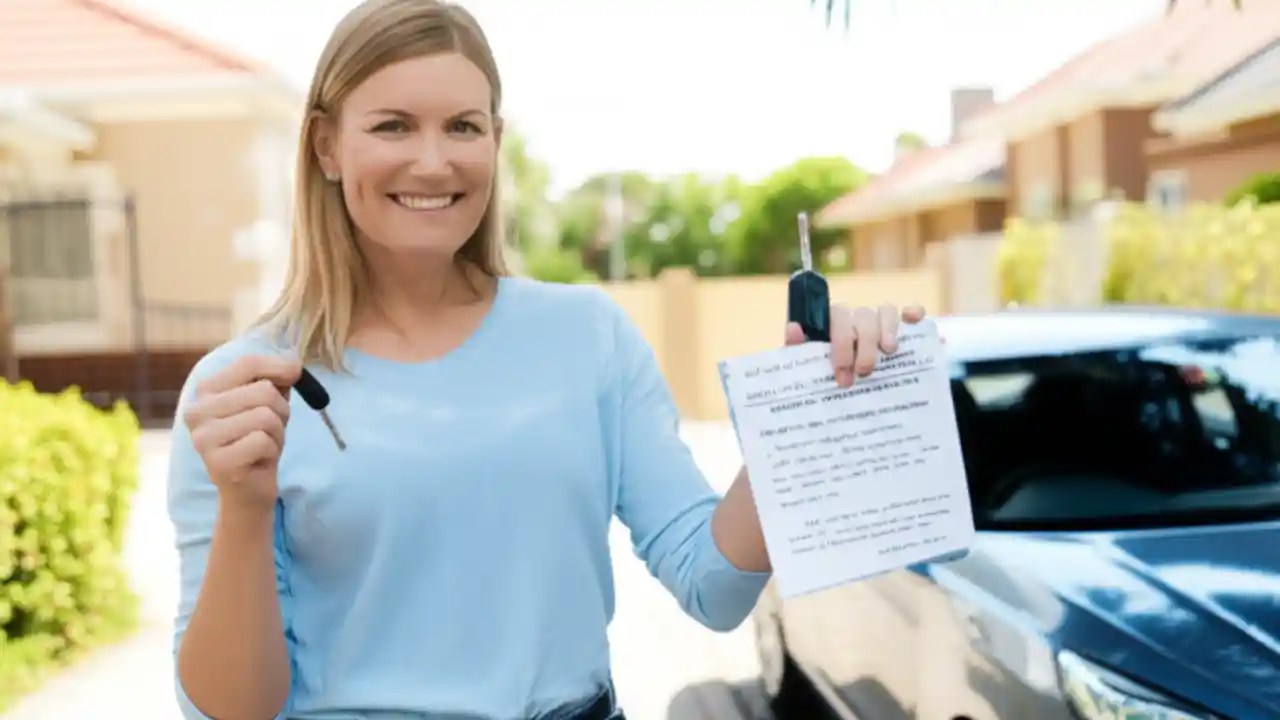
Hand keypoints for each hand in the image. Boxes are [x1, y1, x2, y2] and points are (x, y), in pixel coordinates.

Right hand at [182, 355, 301, 513]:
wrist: (248, 490)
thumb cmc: (257, 441)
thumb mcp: (267, 403)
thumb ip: (275, 379)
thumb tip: (293, 364)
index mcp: (206, 391)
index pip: (248, 363)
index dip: (279, 366)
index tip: (294, 374)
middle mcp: (197, 412)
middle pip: (263, 391)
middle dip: (281, 410)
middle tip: (272, 428)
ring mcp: (204, 438)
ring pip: (265, 416)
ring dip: (277, 432)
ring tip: (264, 444)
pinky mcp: (218, 462)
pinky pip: (263, 441)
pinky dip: (272, 450)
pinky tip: (259, 460)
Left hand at [785, 303, 926, 386]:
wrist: (858, 400)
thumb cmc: (827, 382)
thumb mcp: (810, 370)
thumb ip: (799, 350)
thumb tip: (793, 327)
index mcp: (832, 325)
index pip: (836, 316)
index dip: (840, 342)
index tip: (841, 371)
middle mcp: (855, 319)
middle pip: (862, 315)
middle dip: (862, 344)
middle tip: (861, 373)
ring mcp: (879, 322)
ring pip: (885, 311)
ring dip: (885, 330)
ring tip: (886, 353)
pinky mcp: (904, 330)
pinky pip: (909, 312)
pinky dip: (912, 313)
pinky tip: (912, 322)